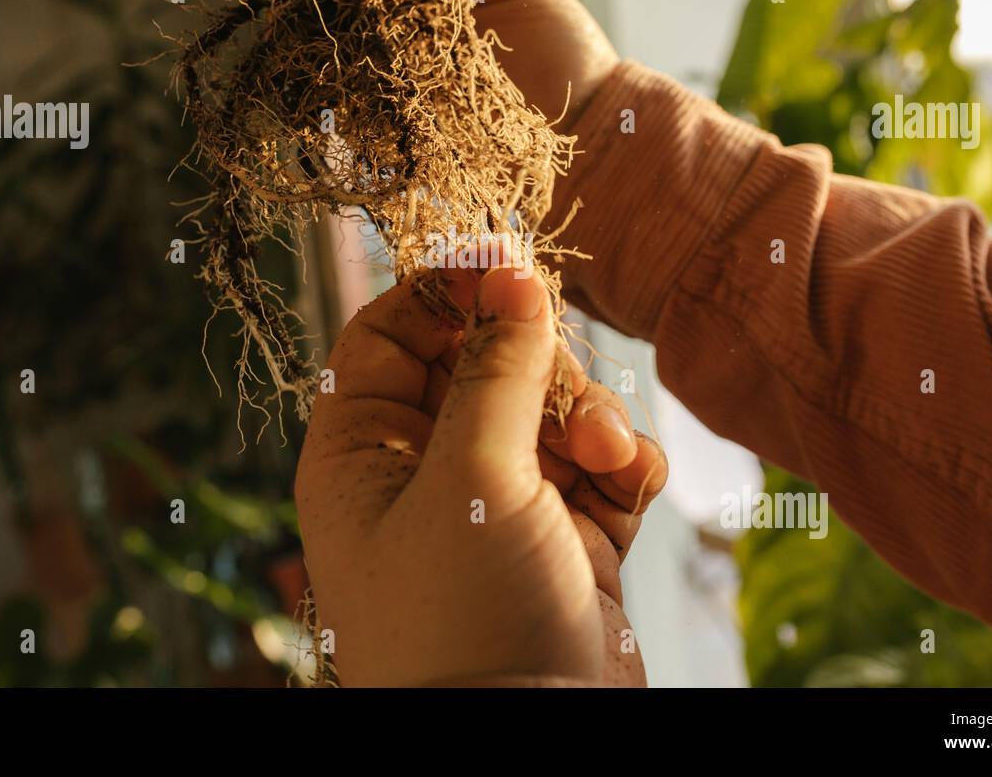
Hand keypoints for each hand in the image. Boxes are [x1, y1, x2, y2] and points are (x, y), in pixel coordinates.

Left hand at [295, 266, 665, 685]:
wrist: (535, 744)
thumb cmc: (465, 618)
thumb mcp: (474, 475)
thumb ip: (497, 365)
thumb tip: (509, 267)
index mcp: (364, 451)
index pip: (389, 332)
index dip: (444, 291)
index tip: (506, 263)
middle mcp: (426, 469)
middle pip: (484, 359)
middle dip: (537, 366)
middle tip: (561, 386)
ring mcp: (499, 501)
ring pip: (552, 406)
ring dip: (591, 418)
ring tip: (605, 457)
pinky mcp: (564, 533)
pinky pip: (598, 462)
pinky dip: (621, 465)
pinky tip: (627, 488)